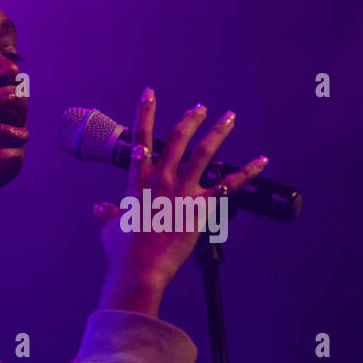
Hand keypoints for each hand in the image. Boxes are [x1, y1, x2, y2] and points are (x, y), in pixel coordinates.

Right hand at [95, 87, 267, 316]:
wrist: (138, 270)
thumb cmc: (121, 252)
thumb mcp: (111, 228)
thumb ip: (110, 214)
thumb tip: (101, 209)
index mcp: (137, 181)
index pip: (140, 138)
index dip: (145, 112)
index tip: (150, 93)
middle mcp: (161, 179)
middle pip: (177, 139)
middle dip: (190, 119)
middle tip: (200, 107)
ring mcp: (182, 192)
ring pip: (204, 153)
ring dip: (218, 132)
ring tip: (229, 117)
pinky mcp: (200, 208)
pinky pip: (229, 186)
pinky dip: (247, 172)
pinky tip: (261, 161)